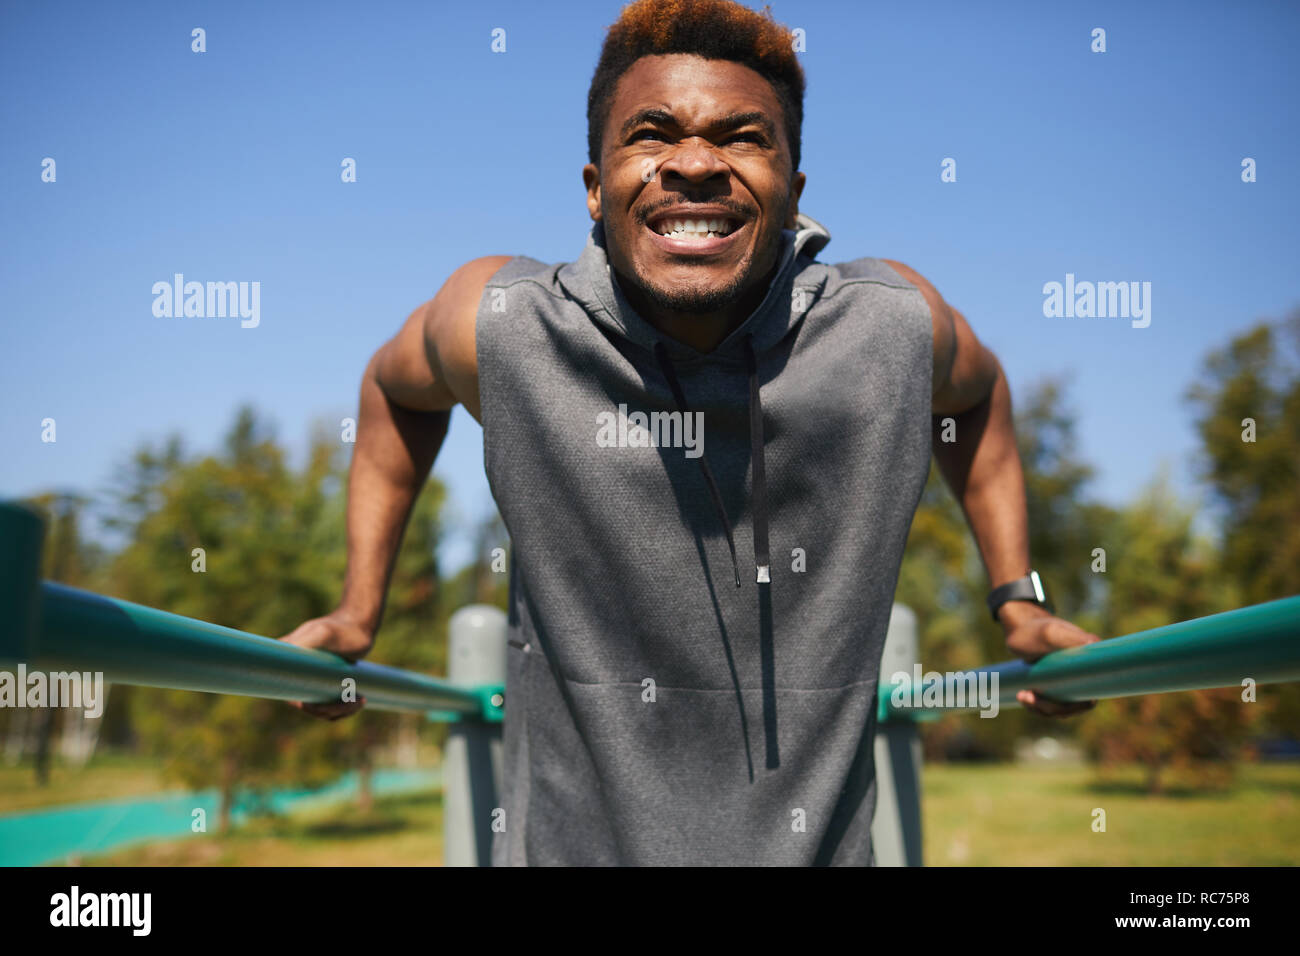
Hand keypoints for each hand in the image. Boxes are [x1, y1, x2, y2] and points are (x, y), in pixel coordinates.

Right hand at [279, 610, 374, 719]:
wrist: (359, 624)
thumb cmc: (339, 627)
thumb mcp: (321, 633)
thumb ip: (302, 643)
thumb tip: (280, 659)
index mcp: (288, 666)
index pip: (291, 696)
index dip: (307, 706)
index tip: (330, 702)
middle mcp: (298, 676)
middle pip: (309, 707)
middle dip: (330, 710)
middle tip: (353, 699)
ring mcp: (314, 681)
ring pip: (323, 709)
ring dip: (342, 711)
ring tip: (361, 699)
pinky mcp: (328, 684)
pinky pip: (333, 706)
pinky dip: (346, 708)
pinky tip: (360, 699)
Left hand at [998, 602, 1100, 717]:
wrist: (1019, 626)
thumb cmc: (1033, 630)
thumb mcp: (1049, 633)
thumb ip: (1070, 639)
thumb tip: (1095, 646)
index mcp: (1090, 661)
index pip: (1090, 698)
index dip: (1073, 707)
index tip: (1049, 702)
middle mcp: (1085, 672)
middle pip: (1075, 706)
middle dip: (1051, 708)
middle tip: (1026, 696)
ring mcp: (1072, 679)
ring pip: (1062, 707)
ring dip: (1042, 708)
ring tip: (1022, 695)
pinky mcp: (1058, 683)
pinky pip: (1053, 703)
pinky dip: (1038, 705)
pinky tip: (1023, 695)